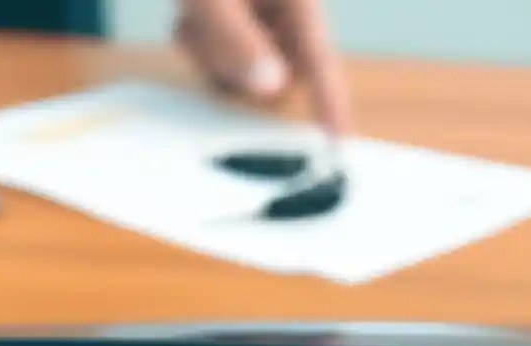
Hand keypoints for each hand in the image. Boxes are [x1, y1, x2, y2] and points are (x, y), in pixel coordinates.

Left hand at [175, 0, 353, 133]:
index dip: (332, 106)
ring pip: (239, 74)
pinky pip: (216, 60)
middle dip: (233, 65)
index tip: (340, 146)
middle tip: (205, 28)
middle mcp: (285, 17)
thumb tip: (269, 88)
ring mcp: (259, 24)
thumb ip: (237, 39)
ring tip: (195, 11)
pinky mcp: (234, 28)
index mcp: (300, 3)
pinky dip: (196, 42)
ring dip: (209, 51)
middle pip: (273, 78)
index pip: (321, 65)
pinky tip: (190, 14)